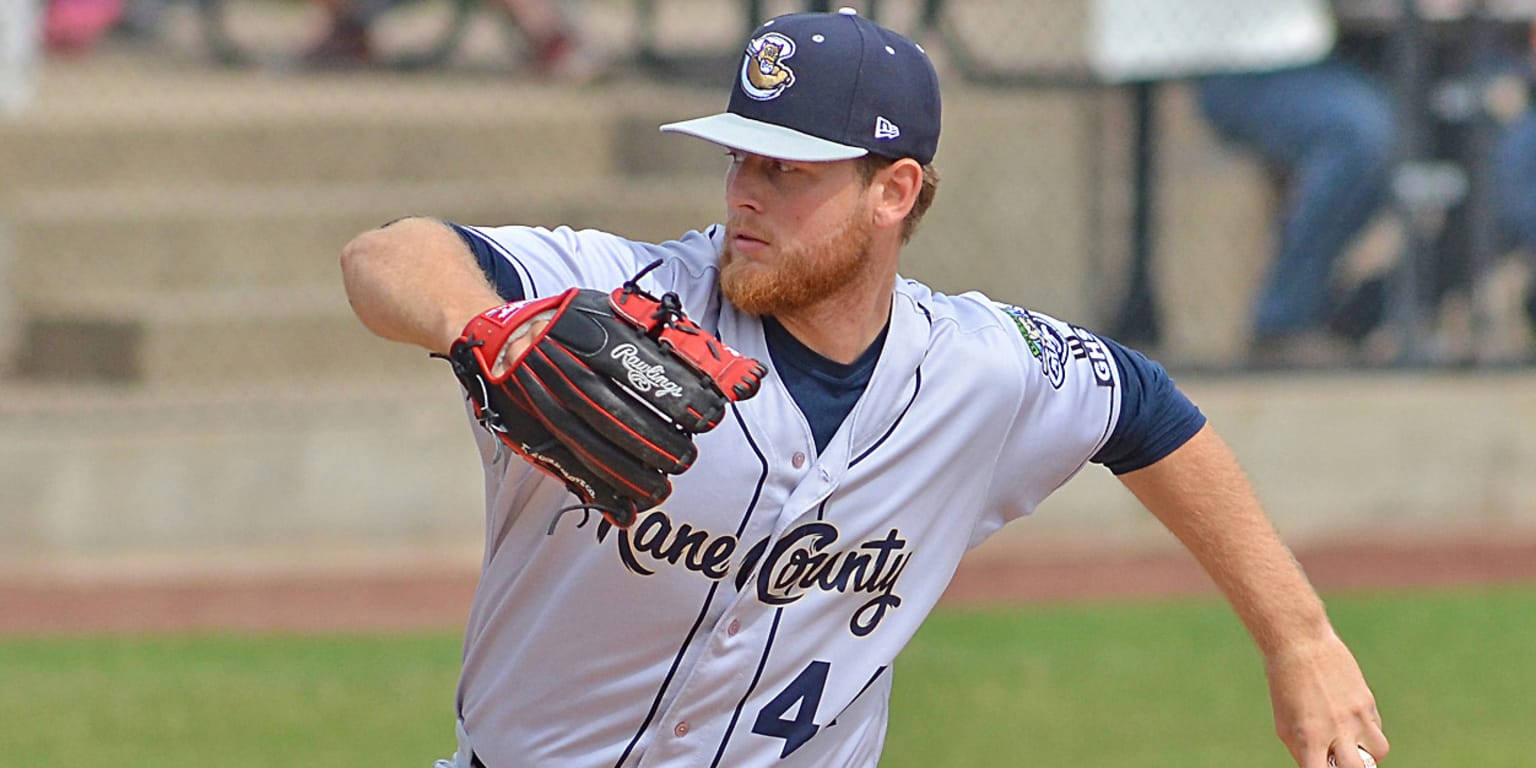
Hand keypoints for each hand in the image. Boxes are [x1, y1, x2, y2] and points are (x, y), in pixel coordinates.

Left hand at [1265, 629, 1388, 767]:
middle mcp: (1337, 728)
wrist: (1301, 643)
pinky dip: (1366, 730)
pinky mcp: (1368, 701)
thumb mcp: (1286, 725)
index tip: (1321, 766)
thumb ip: (1304, 752)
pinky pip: (1376, 727)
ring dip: (1367, 751)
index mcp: (1310, 737)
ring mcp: (1357, 714)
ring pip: (1379, 751)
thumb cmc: (1286, 688)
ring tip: (1350, 740)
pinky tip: (1349, 716)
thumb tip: (1322, 767)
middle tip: (1340, 758)